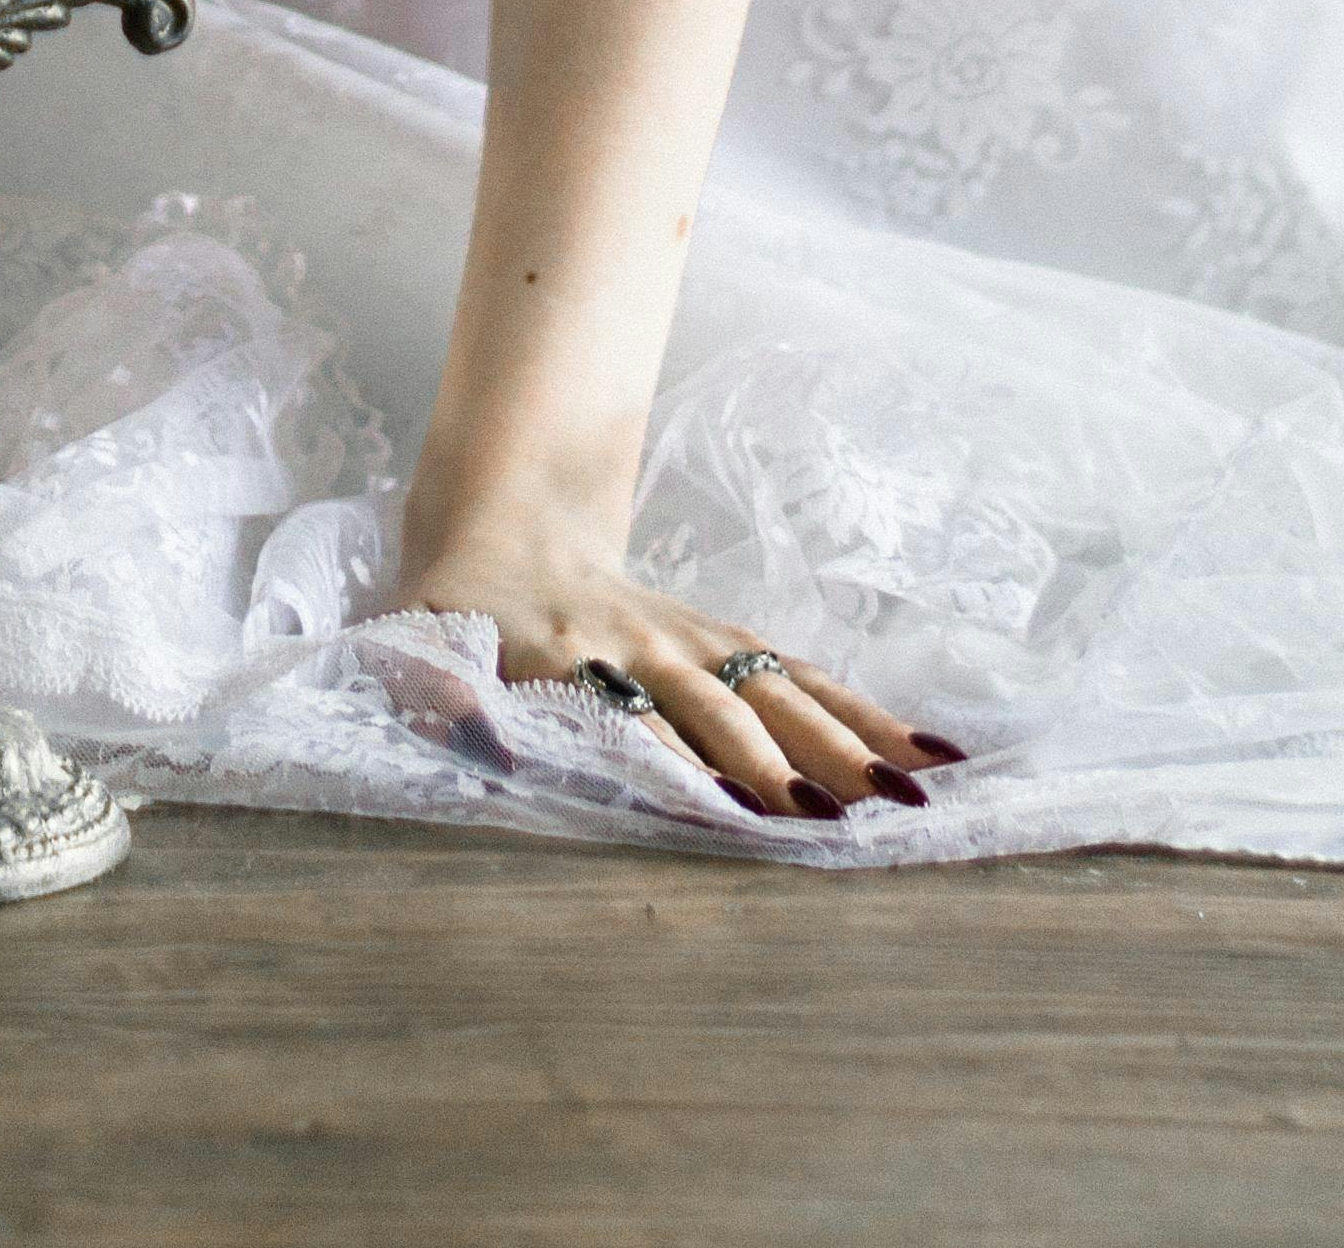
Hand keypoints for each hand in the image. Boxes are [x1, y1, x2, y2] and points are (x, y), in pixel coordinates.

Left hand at [396, 521, 959, 820]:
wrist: (505, 523)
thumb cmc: (455, 613)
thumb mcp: (417, 644)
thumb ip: (437, 684)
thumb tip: (456, 715)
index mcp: (565, 661)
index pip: (633, 722)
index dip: (685, 767)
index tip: (737, 813)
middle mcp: (645, 648)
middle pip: (724, 710)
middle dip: (785, 764)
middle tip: (846, 820)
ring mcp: (695, 641)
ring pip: (780, 691)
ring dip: (846, 741)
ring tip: (915, 793)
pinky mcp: (727, 639)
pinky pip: (800, 675)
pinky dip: (863, 711)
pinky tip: (926, 751)